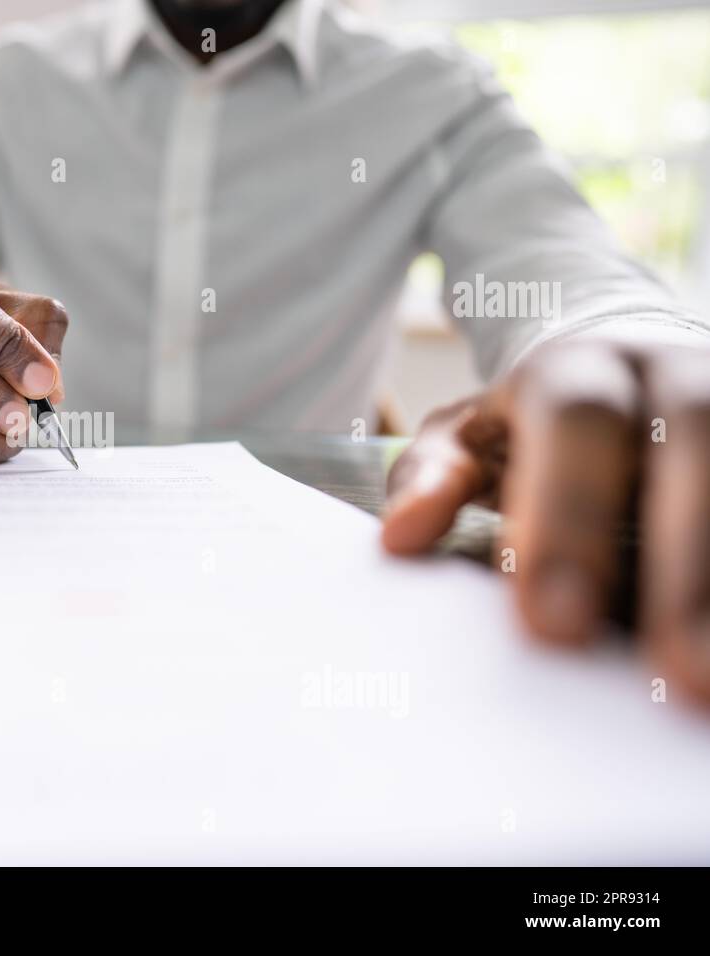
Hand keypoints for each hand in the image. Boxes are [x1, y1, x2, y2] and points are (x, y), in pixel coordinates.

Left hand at [382, 340, 709, 704]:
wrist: (626, 364)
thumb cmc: (533, 427)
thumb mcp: (468, 437)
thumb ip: (432, 478)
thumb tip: (400, 538)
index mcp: (581, 368)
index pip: (579, 422)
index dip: (570, 516)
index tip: (551, 624)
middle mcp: (677, 373)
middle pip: (699, 439)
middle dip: (690, 561)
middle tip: (679, 674)